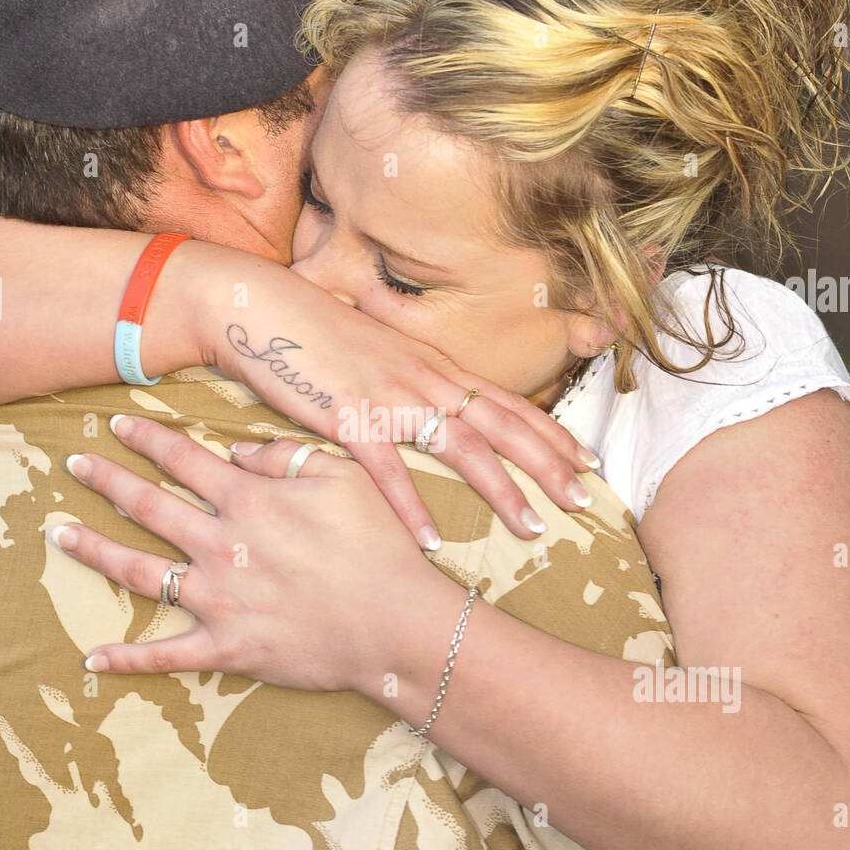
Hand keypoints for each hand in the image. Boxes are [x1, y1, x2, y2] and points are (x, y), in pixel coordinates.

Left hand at [52, 414, 460, 689]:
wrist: (396, 625)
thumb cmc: (378, 547)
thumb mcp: (345, 479)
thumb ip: (288, 458)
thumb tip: (240, 454)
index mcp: (248, 501)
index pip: (183, 460)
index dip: (147, 439)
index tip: (116, 424)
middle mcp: (221, 545)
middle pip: (148, 506)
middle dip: (106, 481)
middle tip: (71, 464)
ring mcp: (218, 600)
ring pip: (140, 572)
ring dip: (95, 551)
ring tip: (58, 535)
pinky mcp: (226, 648)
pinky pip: (166, 656)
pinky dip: (127, 660)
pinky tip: (90, 659)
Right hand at [184, 242, 598, 547]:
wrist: (263, 308)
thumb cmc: (317, 335)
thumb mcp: (379, 357)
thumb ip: (411, 384)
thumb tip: (434, 415)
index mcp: (434, 367)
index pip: (508, 403)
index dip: (551, 433)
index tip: (587, 463)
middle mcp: (425, 380)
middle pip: (502, 426)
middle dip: (549, 465)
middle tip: (585, 502)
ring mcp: (390, 398)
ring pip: (463, 447)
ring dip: (502, 490)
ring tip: (531, 528)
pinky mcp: (349, 416)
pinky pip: (389, 470)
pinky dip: (413, 507)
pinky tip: (432, 541)